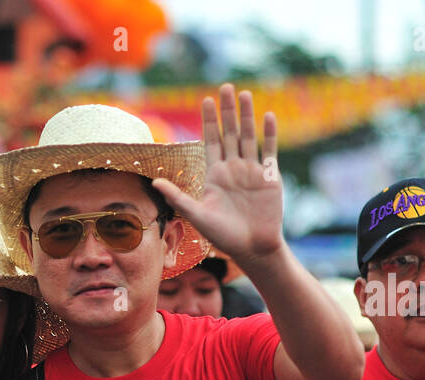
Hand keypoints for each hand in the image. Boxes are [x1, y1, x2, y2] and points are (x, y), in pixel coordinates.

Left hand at [152, 83, 282, 266]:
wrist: (252, 248)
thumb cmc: (223, 236)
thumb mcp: (197, 215)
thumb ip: (178, 197)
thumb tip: (155, 181)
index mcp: (215, 175)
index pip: (211, 141)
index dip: (209, 121)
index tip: (206, 100)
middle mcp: (233, 168)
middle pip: (230, 132)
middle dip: (227, 111)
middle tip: (225, 87)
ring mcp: (251, 171)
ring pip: (249, 136)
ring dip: (247, 116)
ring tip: (244, 94)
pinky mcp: (269, 176)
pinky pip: (269, 151)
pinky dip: (269, 134)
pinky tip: (268, 117)